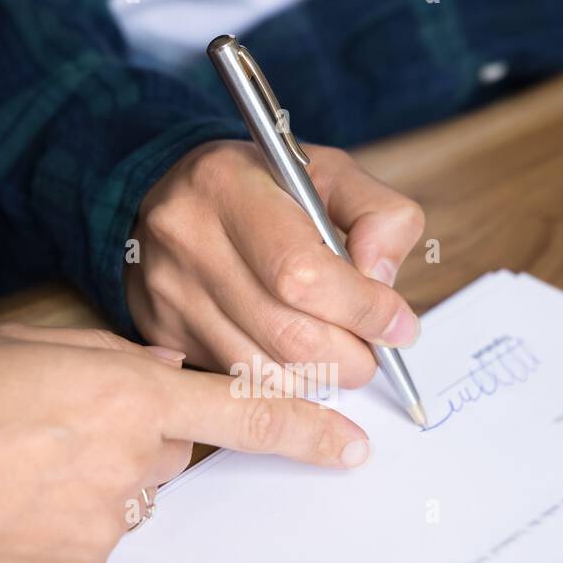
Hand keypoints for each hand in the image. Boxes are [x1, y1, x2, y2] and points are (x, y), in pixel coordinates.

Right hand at [0, 325, 369, 562]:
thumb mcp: (28, 346)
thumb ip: (110, 358)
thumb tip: (160, 374)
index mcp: (128, 394)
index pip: (247, 413)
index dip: (306, 430)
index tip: (351, 445)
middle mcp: (133, 462)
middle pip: (173, 452)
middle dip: (138, 440)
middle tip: (62, 430)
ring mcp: (108, 523)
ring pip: (131, 496)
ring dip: (96, 482)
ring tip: (21, 468)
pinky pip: (96, 540)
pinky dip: (67, 525)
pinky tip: (13, 509)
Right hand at [126, 140, 424, 387]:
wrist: (178, 199)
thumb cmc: (263, 190)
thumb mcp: (329, 175)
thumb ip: (379, 216)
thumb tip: (381, 283)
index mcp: (227, 186)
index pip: (302, 272)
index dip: (361, 309)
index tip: (398, 325)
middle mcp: (188, 240)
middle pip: (287, 335)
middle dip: (350, 357)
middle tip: (373, 352)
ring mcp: (171, 294)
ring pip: (266, 373)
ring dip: (321, 378)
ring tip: (339, 355)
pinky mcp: (165, 335)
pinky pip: (240, 384)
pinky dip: (286, 387)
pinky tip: (300, 363)